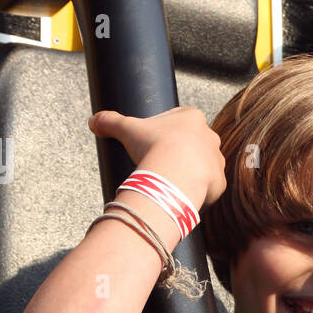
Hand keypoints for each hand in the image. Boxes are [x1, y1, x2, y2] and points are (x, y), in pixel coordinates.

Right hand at [87, 106, 226, 211]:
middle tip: (159, 163)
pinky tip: (181, 194)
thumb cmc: (154, 147)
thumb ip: (110, 121)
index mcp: (192, 117)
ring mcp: (217, 160)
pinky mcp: (220, 182)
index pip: (179, 120)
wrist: (173, 176)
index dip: (164, 131)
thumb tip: (93, 121)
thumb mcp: (127, 129)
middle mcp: (210, 136)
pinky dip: (197, 190)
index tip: (152, 143)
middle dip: (179, 152)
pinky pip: (209, 186)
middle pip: (193, 143)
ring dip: (190, 171)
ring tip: (170, 181)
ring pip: (203, 164)